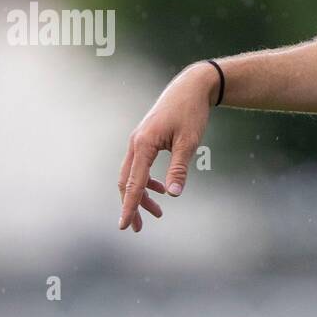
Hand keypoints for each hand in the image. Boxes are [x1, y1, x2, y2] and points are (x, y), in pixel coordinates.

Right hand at [117, 62, 217, 230]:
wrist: (191, 88)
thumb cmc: (191, 113)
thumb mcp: (189, 142)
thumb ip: (179, 168)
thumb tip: (173, 194)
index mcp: (144, 144)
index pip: (134, 183)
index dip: (130, 206)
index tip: (124, 226)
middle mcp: (135, 143)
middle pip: (126, 182)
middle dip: (132, 205)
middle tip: (139, 228)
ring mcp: (138, 141)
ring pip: (132, 175)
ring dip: (140, 195)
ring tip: (157, 213)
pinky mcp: (144, 140)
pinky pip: (138, 166)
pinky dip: (145, 181)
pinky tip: (160, 189)